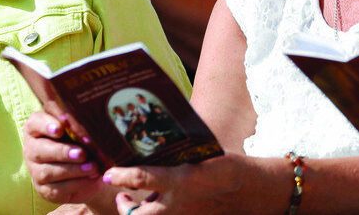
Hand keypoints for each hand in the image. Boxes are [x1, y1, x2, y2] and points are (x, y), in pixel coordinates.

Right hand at [21, 111, 103, 204]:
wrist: (85, 169)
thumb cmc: (78, 141)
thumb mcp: (76, 129)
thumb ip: (75, 122)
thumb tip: (84, 118)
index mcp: (35, 129)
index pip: (35, 123)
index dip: (46, 126)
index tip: (60, 129)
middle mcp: (31, 150)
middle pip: (40, 150)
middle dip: (62, 152)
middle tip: (82, 153)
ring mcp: (35, 171)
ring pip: (48, 172)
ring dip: (72, 170)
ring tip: (92, 168)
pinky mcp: (45, 190)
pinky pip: (57, 189)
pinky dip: (76, 184)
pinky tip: (90, 179)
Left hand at [102, 153, 262, 213]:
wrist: (250, 190)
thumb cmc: (224, 167)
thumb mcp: (195, 157)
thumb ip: (170, 160)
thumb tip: (145, 149)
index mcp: (180, 180)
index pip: (140, 179)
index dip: (120, 177)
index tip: (108, 174)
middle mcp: (178, 203)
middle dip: (124, 208)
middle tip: (120, 197)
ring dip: (138, 213)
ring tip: (132, 202)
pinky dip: (157, 213)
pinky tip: (159, 204)